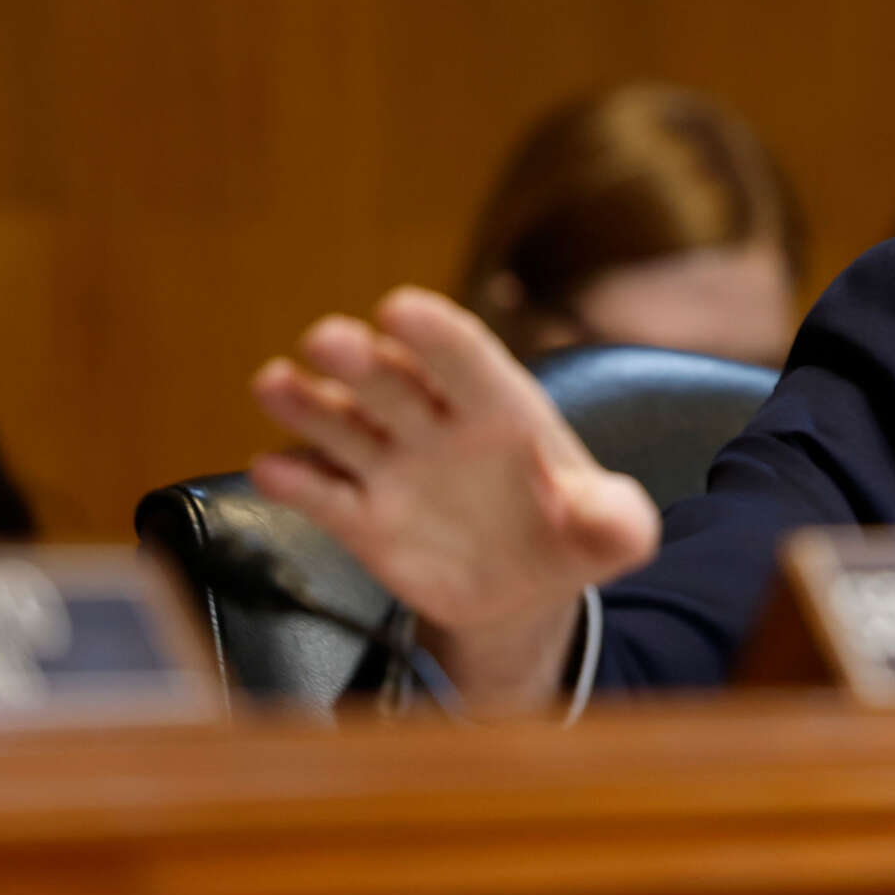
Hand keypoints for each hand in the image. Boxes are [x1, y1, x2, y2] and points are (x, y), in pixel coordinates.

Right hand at [249, 287, 660, 710]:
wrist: (523, 586)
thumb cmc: (570, 531)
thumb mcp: (611, 529)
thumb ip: (618, 522)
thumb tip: (622, 527)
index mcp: (499, 407)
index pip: (466, 357)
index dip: (435, 333)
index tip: (399, 308)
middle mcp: (436, 424)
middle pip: (392, 379)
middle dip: (360, 359)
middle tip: (326, 340)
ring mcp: (393, 466)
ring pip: (342, 424)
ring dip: (307, 403)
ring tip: (273, 383)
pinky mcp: (361, 518)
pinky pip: (323, 495)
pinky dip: (296, 482)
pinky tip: (272, 470)